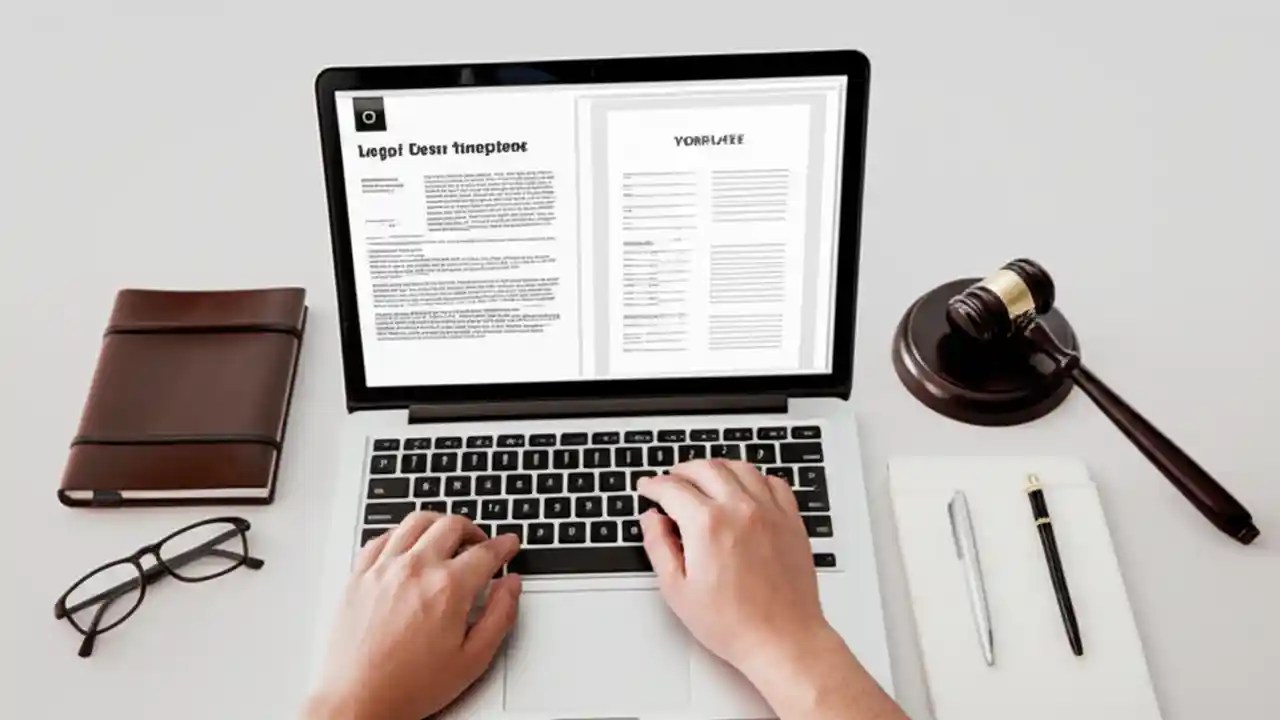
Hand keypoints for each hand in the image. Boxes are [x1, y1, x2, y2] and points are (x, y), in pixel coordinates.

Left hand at [305, 512, 521, 719]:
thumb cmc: (409, 687)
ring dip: (438, 524)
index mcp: (448, 588)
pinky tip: (408, 546)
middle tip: (481, 543)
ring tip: (447, 537)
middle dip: (474, 530)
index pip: (486, 551)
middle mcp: (415, 569)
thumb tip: (511, 586)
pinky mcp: (359, 576)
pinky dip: (401, 534)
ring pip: (416, 522)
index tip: (509, 545)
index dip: (505, 545)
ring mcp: (383, 569)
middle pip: (452, 525)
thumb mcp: (473, 660)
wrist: (358, 701)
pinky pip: (382, 538)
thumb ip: (500, 616)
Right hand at [638, 460, 904, 719]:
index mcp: (707, 525)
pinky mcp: (791, 521)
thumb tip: (651, 520)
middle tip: (670, 481)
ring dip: (716, 467)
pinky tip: (745, 488)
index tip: (647, 488)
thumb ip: (659, 547)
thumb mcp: (678, 591)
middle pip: (704, 468)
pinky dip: (754, 478)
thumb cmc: (733, 623)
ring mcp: (769, 512)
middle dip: (681, 470)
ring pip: (739, 467)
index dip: (653, 485)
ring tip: (703, 478)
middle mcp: (740, 509)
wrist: (782, 640)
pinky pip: (773, 482)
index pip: (672, 488)